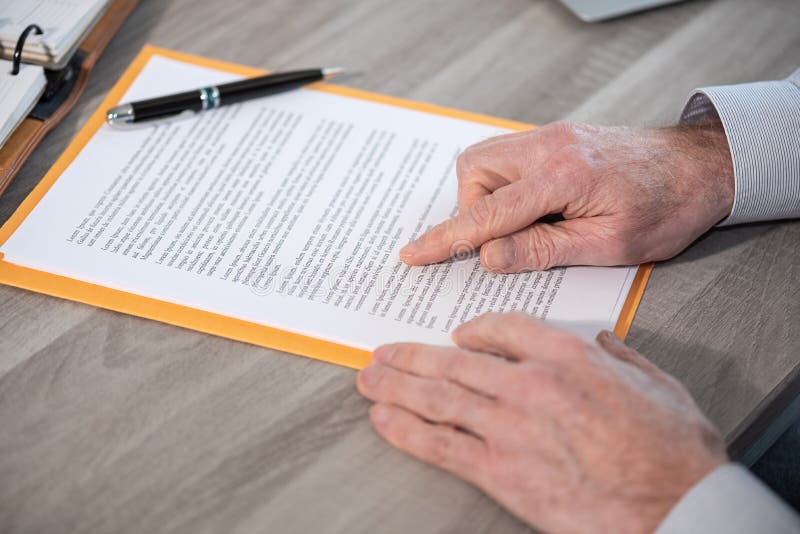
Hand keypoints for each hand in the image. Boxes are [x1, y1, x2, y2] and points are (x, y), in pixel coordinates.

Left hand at [357, 312, 727, 532]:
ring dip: (396, 387)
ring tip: (368, 379)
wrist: (677, 508)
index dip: (472, 330)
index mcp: (567, 357)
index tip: (457, 336)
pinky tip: (383, 421)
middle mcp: (530, 385)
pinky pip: (441, 446)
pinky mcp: (501, 472)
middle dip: (411, 357)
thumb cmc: (672, 451)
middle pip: (454, 361)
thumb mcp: (656, 382)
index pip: (501, 328)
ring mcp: (510, 429)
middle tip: (381, 354)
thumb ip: (618, 356)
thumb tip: (598, 343)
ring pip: (438, 398)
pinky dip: (406, 431)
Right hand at [399, 121, 734, 271]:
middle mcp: (550, 146)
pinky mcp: (558, 138)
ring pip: (486, 159)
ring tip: (519, 226)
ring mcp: (553, 136)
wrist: (703, 167)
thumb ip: (542, 249)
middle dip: (472, 210)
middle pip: (474, 170)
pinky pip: (508, 156)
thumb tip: (487, 256)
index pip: (487, 213)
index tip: (414, 254)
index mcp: (563, 177)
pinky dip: (503, 184)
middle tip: (500, 242)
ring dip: (486, 197)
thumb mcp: (608, 245)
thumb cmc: (666, 208)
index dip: (446, 238)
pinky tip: (529, 208)